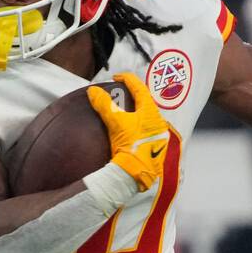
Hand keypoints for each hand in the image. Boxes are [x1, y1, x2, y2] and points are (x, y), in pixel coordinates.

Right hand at [87, 71, 169, 190]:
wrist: (135, 175)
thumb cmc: (130, 147)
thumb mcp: (115, 123)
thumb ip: (104, 105)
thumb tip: (93, 91)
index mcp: (151, 112)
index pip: (140, 89)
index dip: (128, 79)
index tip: (117, 77)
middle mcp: (159, 122)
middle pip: (146, 103)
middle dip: (134, 96)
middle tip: (122, 93)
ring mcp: (159, 136)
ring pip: (147, 118)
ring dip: (136, 112)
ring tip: (124, 111)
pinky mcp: (156, 149)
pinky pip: (147, 131)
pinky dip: (138, 126)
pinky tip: (130, 131)